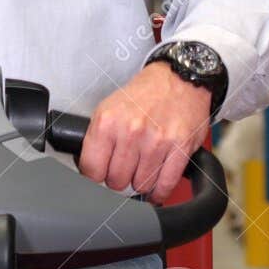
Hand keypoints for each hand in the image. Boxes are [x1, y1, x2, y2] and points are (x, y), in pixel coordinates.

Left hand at [79, 62, 211, 204]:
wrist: (179, 77)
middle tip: (126, 166)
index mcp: (107, 121)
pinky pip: (165, 185)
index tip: (101, 173)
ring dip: (141, 181)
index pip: (91, 170)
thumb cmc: (145, 94)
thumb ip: (97, 139)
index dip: (95, 175)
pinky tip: (157, 184)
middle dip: (120, 178)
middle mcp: (131, 131)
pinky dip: (160, 190)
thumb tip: (89, 169)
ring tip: (143, 167)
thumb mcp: (110, 108)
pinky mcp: (180, 148)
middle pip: (116, 181)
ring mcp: (156, 141)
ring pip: (141, 186)